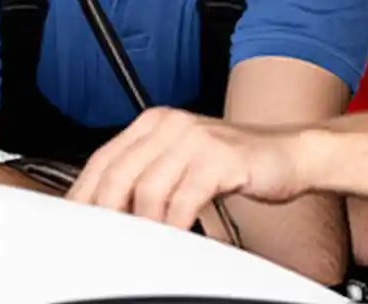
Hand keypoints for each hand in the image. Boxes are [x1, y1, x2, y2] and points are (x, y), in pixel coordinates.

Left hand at [65, 107, 313, 230]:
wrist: (290, 154)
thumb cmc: (235, 163)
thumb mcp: (183, 162)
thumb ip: (147, 177)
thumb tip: (107, 210)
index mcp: (154, 123)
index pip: (103, 160)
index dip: (83, 196)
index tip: (76, 225)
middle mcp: (170, 125)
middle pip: (118, 175)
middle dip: (105, 215)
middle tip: (103, 243)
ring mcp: (195, 139)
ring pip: (147, 190)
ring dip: (141, 225)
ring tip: (142, 244)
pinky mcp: (220, 158)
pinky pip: (183, 200)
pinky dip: (174, 225)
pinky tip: (175, 236)